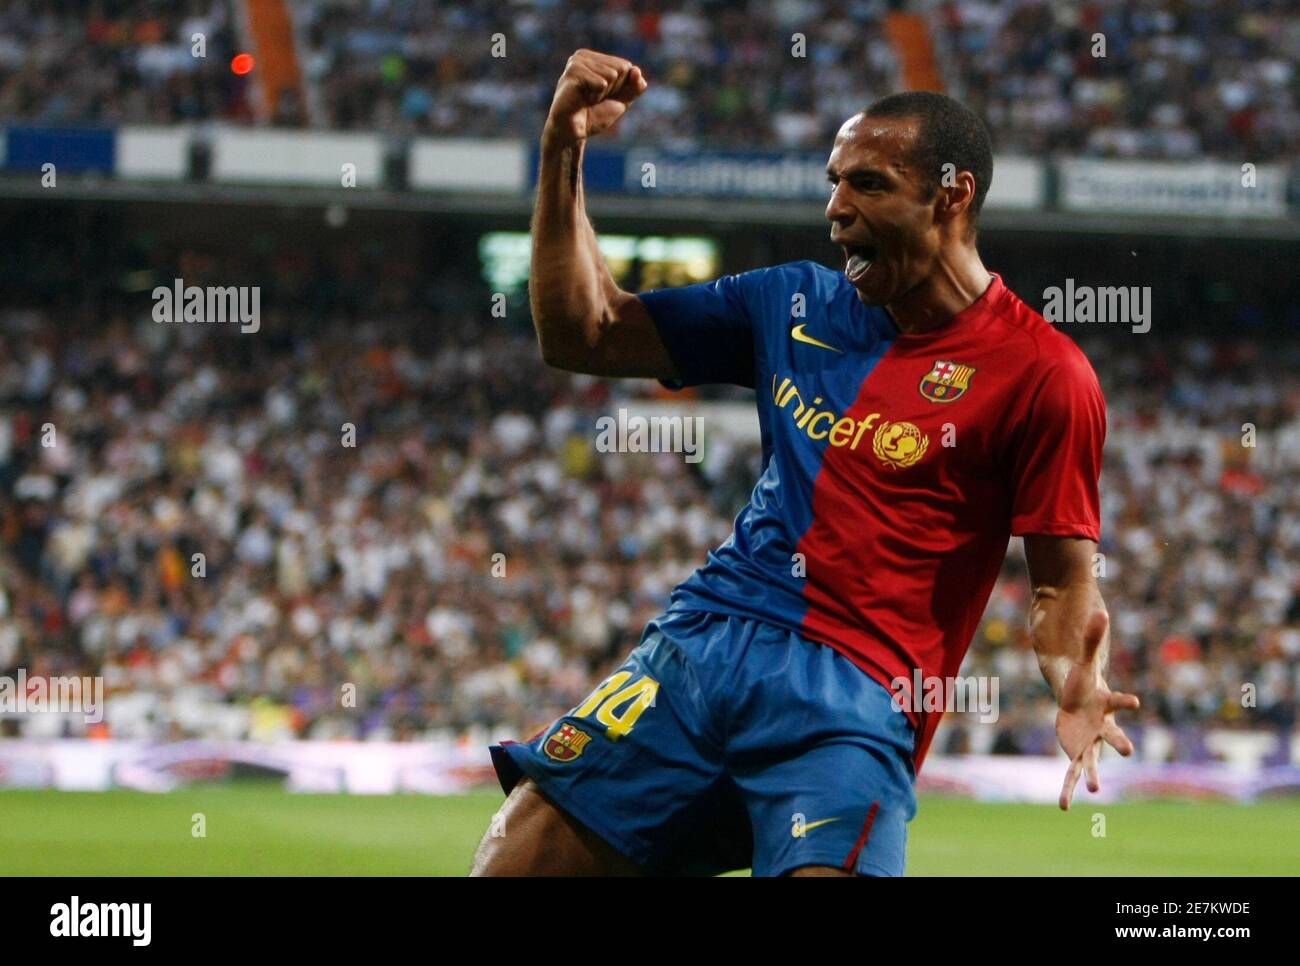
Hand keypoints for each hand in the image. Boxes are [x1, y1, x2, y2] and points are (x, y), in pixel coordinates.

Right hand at [543, 49, 646, 148]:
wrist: (574, 132)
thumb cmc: (594, 115)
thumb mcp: (622, 101)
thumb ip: (634, 87)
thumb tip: (637, 71)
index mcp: (595, 58)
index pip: (626, 66)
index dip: (620, 88)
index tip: (601, 96)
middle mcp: (584, 55)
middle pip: (621, 68)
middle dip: (613, 90)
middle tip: (593, 100)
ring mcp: (577, 61)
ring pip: (612, 75)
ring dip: (603, 94)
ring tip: (587, 100)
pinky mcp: (573, 71)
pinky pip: (602, 83)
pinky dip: (596, 96)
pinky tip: (582, 100)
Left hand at [1054, 611, 1139, 809]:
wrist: (1080, 699)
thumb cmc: (1084, 680)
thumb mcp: (1084, 660)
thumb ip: (1093, 638)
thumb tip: (1100, 610)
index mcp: (1105, 704)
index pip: (1117, 700)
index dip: (1124, 700)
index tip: (1135, 701)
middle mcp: (1100, 725)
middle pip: (1109, 734)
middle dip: (1118, 741)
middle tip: (1128, 752)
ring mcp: (1088, 740)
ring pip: (1088, 759)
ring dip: (1088, 774)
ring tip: (1092, 791)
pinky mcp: (1075, 749)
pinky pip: (1070, 769)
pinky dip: (1067, 786)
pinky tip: (1064, 806)